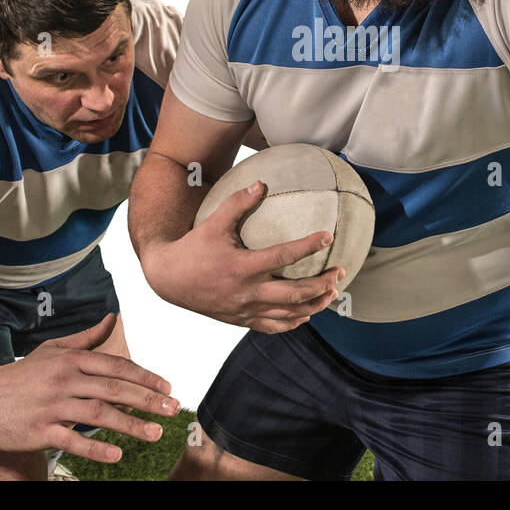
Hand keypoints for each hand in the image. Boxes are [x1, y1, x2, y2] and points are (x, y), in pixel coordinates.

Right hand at [0, 314, 178, 464]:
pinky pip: (71, 441)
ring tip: (156, 433)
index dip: (144, 377)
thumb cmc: (20, 376)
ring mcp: (51, 406)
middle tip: (173, 409)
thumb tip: (112, 318)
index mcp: (70, 361)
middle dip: (147, 399)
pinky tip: (117, 455)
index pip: (116, 367)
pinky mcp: (38, 431)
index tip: (168, 388)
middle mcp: (64, 380)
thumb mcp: (52, 351)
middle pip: (113, 389)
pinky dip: (95, 449)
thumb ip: (85, 339)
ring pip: (98, 415)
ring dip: (130, 424)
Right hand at [140, 180, 344, 332]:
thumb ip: (238, 203)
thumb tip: (261, 183)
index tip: (329, 236)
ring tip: (332, 294)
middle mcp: (248, 292)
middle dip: (323, 285)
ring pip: (289, 314)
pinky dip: (293, 321)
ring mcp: (246, 310)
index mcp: (243, 267)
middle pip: (295, 293)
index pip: (284, 257)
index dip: (309, 246)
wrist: (168, 279)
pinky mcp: (241, 320)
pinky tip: (305, 314)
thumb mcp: (213, 222)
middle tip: (341, 273)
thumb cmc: (193, 247)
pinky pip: (273, 327)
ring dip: (315, 305)